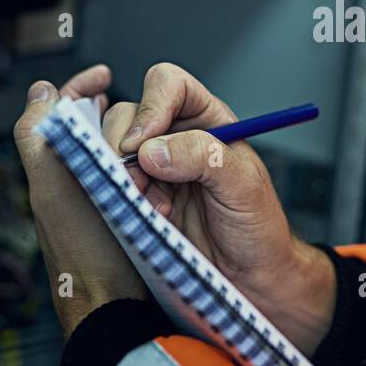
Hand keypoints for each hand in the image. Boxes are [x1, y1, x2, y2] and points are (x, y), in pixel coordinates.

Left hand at [13, 63, 150, 338]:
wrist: (117, 307)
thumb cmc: (86, 253)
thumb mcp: (55, 188)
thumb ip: (39, 138)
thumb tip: (41, 90)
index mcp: (56, 168)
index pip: (62, 110)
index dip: (80, 87)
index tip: (103, 76)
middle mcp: (79, 179)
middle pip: (102, 125)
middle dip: (124, 125)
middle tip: (138, 141)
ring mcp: (108, 198)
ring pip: (131, 150)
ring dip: (147, 153)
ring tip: (154, 170)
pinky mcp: (134, 215)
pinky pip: (149, 178)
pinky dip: (158, 175)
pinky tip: (167, 186)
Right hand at [107, 62, 335, 355]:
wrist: (251, 282)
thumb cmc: (259, 230)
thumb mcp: (243, 187)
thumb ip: (204, 158)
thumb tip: (151, 150)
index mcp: (207, 120)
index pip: (167, 84)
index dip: (150, 104)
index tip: (144, 141)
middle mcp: (175, 138)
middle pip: (128, 114)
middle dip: (126, 146)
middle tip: (142, 181)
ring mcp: (151, 170)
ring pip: (110, 149)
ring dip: (121, 176)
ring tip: (154, 207)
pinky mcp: (135, 200)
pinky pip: (107, 184)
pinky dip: (115, 197)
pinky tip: (144, 217)